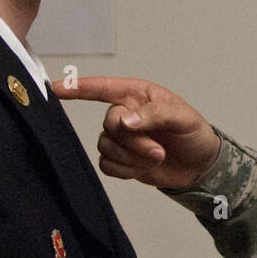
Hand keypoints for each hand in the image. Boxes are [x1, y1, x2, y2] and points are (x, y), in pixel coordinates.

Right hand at [52, 76, 221, 188]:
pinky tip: (142, 168)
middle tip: (158, 151)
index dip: (79, 88)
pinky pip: (107, 165)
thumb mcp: (182, 117)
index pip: (103, 88)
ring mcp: (122, 139)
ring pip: (106, 147)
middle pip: (109, 124)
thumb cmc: (194, 133)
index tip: (56, 88)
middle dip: (133, 141)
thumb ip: (154, 114)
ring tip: (156, 157)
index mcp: (138, 95)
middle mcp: (125, 114)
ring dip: (132, 157)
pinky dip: (125, 170)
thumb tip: (125, 120)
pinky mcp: (121, 160)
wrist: (200, 165)